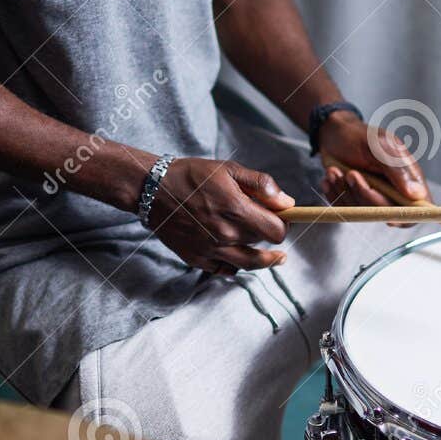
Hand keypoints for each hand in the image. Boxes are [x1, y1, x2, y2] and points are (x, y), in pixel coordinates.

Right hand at [147, 157, 292, 273]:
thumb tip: (287, 202)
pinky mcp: (197, 259)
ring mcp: (211, 250)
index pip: (277, 231)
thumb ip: (261, 185)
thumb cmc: (191, 176)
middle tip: (268, 226)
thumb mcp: (228, 170)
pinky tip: (239, 255)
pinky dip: (236, 264)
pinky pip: (226, 269)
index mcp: (236, 210)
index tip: (283, 218)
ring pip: (249, 264)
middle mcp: (225, 234)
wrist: (153, 190)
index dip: (284, 224)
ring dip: (263, 259)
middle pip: (264, 247)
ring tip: (275, 257)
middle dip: (270, 236)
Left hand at [317, 113, 428, 208]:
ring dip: (345, 192)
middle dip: (364, 195)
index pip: (419, 207)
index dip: (406, 215)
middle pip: (386, 213)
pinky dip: (335, 195)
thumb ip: (398, 170)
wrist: (333, 134)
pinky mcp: (357, 201)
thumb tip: (416, 195)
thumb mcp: (379, 146)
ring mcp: (375, 197)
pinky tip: (330, 178)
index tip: (385, 210)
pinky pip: (347, 210)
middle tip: (351, 174)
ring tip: (335, 171)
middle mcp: (394, 191)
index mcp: (408, 177)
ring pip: (364, 213)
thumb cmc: (359, 136)